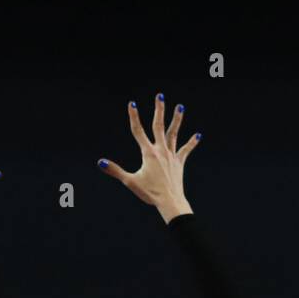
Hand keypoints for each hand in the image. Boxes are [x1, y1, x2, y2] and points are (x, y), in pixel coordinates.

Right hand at [98, 95, 199, 222]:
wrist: (170, 201)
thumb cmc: (149, 193)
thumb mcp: (130, 181)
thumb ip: (115, 170)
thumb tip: (100, 162)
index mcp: (148, 153)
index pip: (138, 131)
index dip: (134, 117)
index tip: (132, 104)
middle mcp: (160, 150)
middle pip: (159, 126)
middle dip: (159, 110)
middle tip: (160, 96)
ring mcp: (171, 155)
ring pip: (174, 133)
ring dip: (177, 119)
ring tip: (180, 107)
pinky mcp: (179, 162)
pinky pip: (185, 150)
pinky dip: (191, 142)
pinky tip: (198, 135)